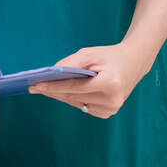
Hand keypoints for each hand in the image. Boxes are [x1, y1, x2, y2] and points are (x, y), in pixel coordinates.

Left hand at [28, 42, 154, 118]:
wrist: (133, 63)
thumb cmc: (109, 56)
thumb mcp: (89, 54)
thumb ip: (69, 64)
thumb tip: (50, 74)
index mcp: (110, 83)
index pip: (75, 87)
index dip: (54, 86)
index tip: (36, 85)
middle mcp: (112, 99)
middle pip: (74, 96)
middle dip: (52, 91)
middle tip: (33, 87)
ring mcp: (112, 108)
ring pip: (76, 103)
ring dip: (60, 96)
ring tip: (43, 88)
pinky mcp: (109, 113)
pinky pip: (83, 107)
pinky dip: (72, 99)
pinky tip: (62, 92)